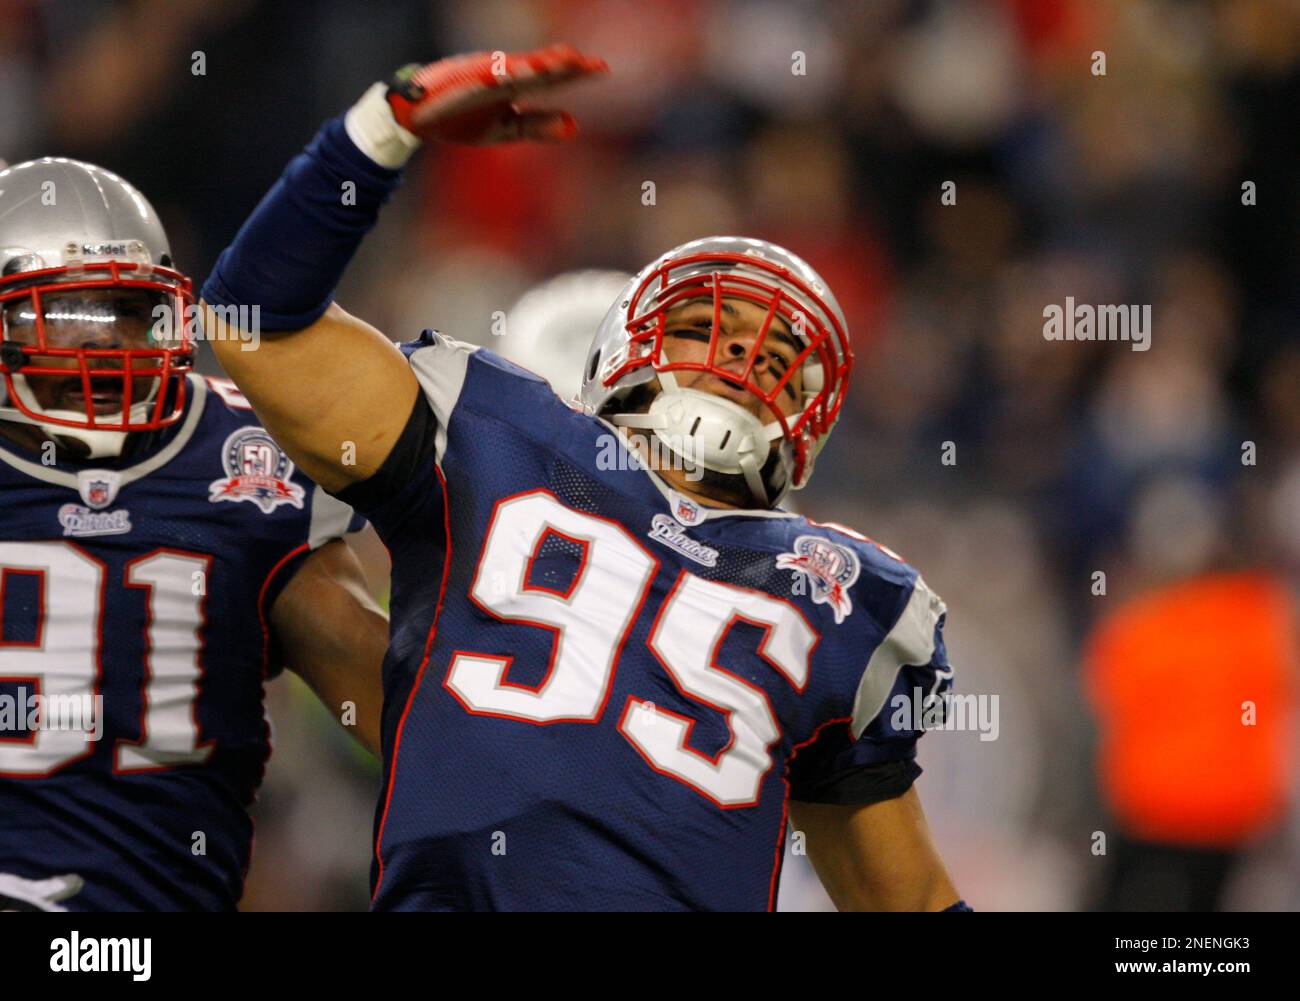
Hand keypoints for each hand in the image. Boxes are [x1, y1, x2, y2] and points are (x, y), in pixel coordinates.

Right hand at [386, 43, 608, 144]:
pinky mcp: (457, 83)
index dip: (576, 74)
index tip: (602, 68)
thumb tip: (575, 125)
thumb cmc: (462, 119)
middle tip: (587, 63)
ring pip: (510, 70)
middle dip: (560, 66)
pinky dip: (492, 77)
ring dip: (533, 66)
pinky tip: (508, 74)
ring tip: (557, 62)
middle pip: (536, 70)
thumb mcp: (505, 128)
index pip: (551, 79)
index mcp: (514, 87)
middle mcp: (500, 76)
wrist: (418, 119)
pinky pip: (476, 79)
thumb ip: (538, 125)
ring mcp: (478, 77)